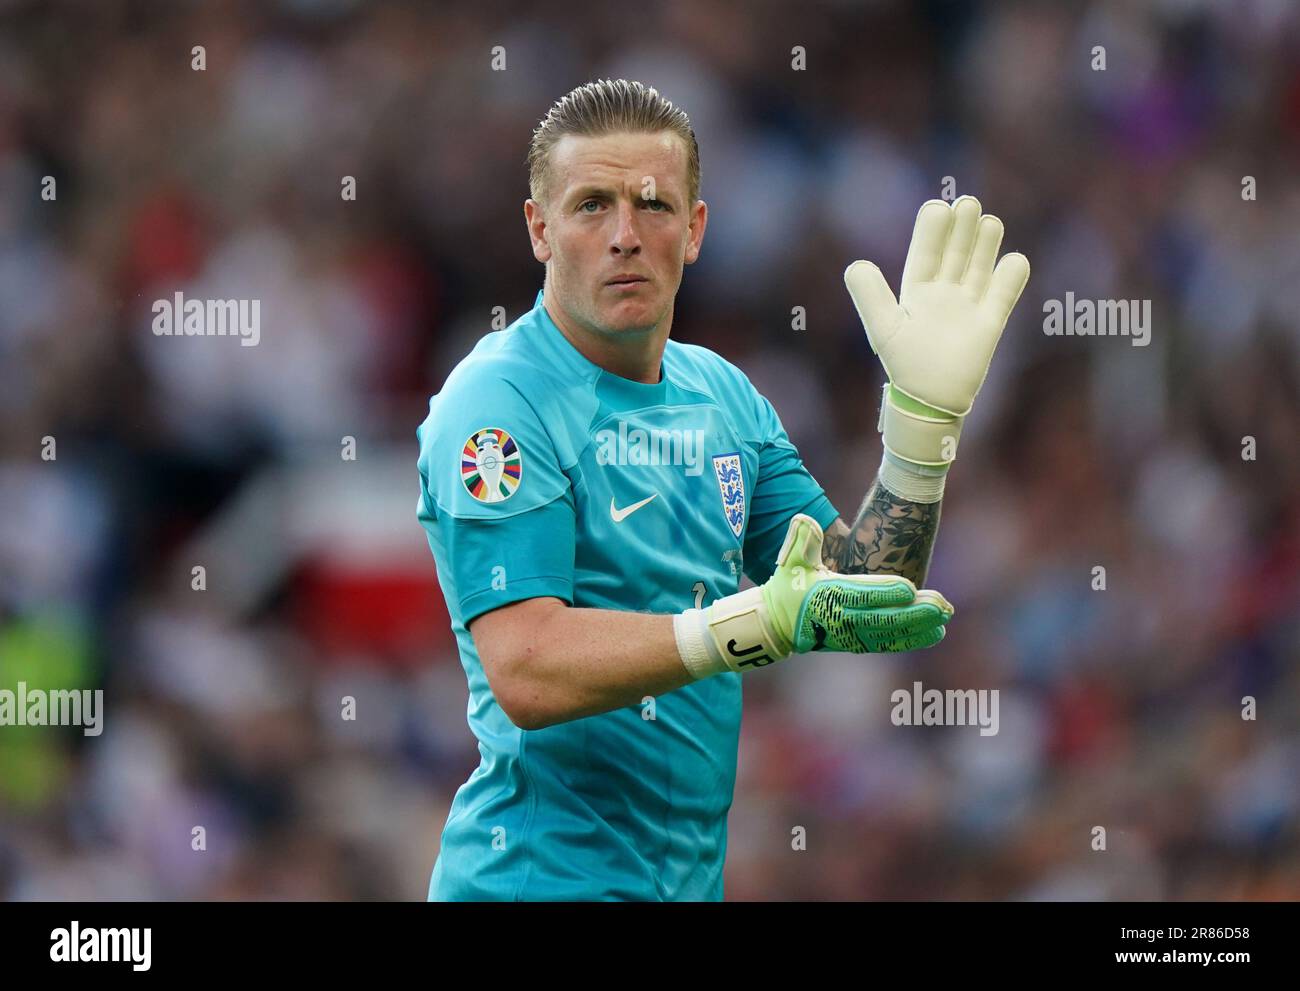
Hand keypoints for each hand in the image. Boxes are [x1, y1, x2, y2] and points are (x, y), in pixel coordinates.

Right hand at [674, 514, 954, 678]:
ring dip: (920, 627)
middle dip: (915, 613)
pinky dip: (912, 640)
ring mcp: (851, 635)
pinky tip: (935, 633)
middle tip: (942, 605)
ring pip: (890, 633)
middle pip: (883, 618)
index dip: (885, 592)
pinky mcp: (858, 644)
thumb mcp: (790, 560)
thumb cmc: (787, 586)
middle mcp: (840, 618)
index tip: (910, 587)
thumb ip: (800, 539)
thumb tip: (805, 520)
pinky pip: (889, 643)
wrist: (777, 624)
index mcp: (826, 595)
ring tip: (945, 616)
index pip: (860, 594)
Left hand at [844, 195, 1029, 465]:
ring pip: (979, 267)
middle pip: (955, 254)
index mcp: (916, 291)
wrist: (930, 401)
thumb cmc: (904, 365)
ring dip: (984, 245)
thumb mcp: (883, 328)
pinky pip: (1002, 296)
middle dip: (961, 230)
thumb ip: (870, 296)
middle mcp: (943, 294)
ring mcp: (968, 306)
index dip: (931, 232)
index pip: (925, 253)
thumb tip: (855, 265)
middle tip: (967, 203)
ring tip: (989, 221)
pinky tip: (1015, 260)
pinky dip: (1011, 278)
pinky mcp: (989, 323)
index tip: (938, 207)